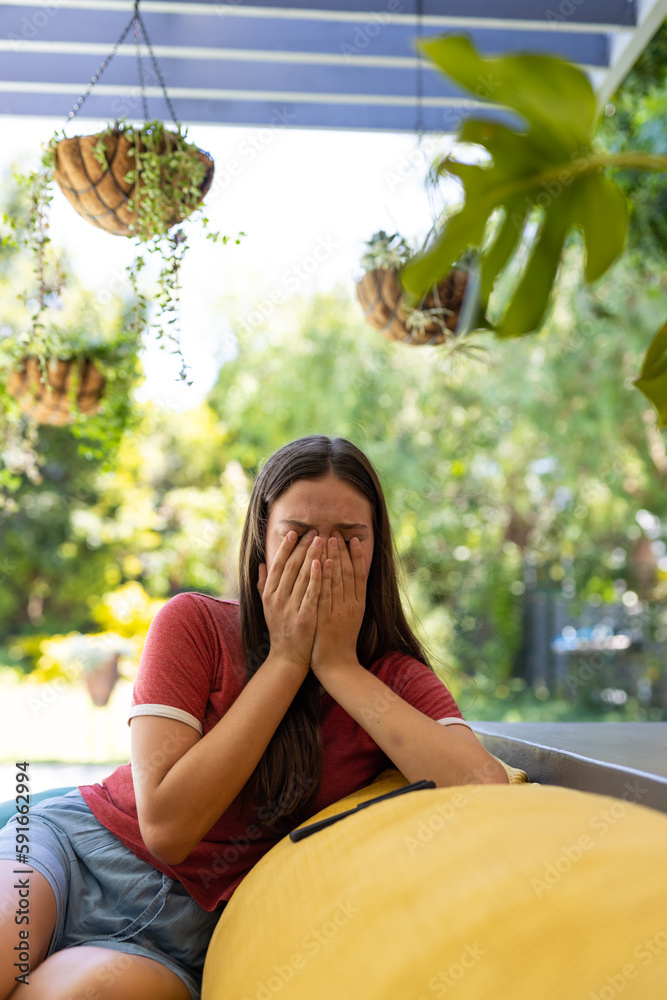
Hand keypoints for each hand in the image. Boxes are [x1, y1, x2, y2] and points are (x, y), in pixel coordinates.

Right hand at [258, 530, 322, 674]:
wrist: (287, 657)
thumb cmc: (280, 629)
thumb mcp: (267, 606)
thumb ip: (263, 584)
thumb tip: (261, 563)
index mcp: (268, 595)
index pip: (277, 565)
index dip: (286, 548)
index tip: (294, 533)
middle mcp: (277, 599)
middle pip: (291, 567)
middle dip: (303, 547)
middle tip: (314, 531)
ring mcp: (290, 608)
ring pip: (302, 576)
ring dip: (312, 556)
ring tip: (322, 540)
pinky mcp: (304, 617)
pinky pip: (312, 593)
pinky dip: (317, 577)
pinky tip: (324, 563)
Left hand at [311, 531, 366, 676]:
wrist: (337, 665)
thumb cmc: (341, 641)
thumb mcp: (350, 618)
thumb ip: (349, 599)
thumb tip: (347, 581)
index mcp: (359, 604)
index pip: (359, 574)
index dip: (356, 556)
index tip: (351, 539)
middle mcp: (351, 605)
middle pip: (348, 573)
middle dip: (341, 551)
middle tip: (335, 533)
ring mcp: (339, 611)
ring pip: (337, 579)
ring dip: (332, 558)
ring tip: (326, 540)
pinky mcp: (326, 618)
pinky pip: (325, 593)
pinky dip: (323, 577)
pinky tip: (319, 563)